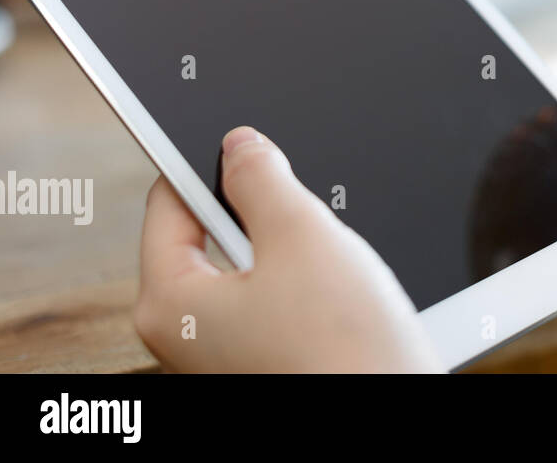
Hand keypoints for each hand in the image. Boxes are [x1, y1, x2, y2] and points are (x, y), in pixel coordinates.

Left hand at [135, 127, 441, 372]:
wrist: (390, 412)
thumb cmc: (342, 350)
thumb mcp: (303, 234)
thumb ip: (261, 177)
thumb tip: (239, 147)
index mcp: (167, 302)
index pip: (168, 201)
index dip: (211, 164)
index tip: (249, 144)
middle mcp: (183, 336)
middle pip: (214, 235)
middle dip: (266, 215)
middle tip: (308, 222)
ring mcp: (225, 354)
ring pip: (254, 268)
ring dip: (294, 253)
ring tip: (331, 271)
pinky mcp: (266, 363)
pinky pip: (277, 302)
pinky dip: (308, 287)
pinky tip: (342, 300)